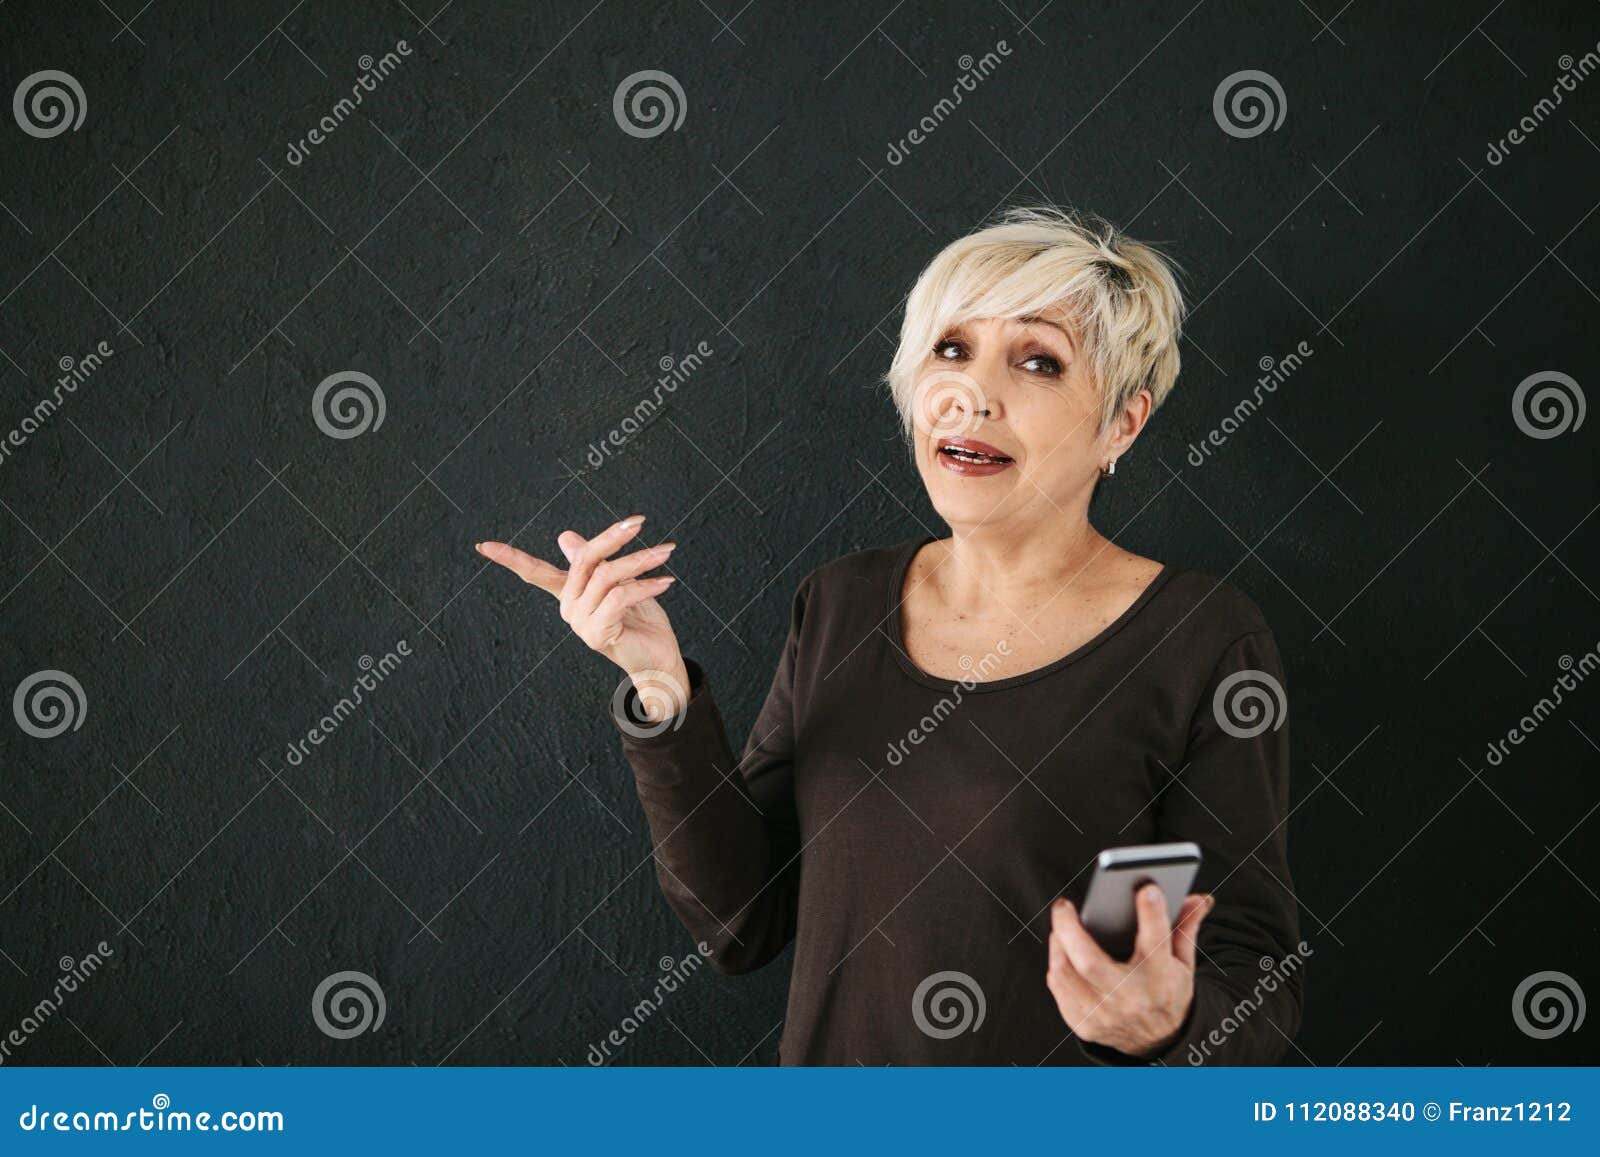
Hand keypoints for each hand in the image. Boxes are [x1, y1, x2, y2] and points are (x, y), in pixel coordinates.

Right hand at [475, 515, 687, 717]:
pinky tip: (666, 581)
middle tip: (638, 522)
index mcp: (569, 593)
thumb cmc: (640, 620)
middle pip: (584, 559)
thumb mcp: (618, 583)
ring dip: (639, 560)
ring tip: (665, 552)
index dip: (510, 558)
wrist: (658, 659)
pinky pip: (620, 597)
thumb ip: (594, 561)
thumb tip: (564, 536)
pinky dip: (646, 585)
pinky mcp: (597, 634)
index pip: (535, 572)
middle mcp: (569, 608)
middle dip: (612, 537)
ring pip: (606, 576)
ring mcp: (580, 623)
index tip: (482, 546)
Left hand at [1046, 884, 1213, 1058]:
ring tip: (1061, 924)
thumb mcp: (1183, 962)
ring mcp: (1104, 1015)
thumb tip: (1200, 898)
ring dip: (1059, 944)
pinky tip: (1061, 949)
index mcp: (1160, 979)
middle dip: (1070, 929)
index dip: (1152, 913)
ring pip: (1066, 974)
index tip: (1147, 888)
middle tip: (1064, 906)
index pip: (1156, 943)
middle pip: (1090, 962)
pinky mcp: (1085, 1025)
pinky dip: (1058, 966)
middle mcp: (1130, 998)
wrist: (1160, 1043)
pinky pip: (1059, 989)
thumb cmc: (1168, 992)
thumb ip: (1185, 927)